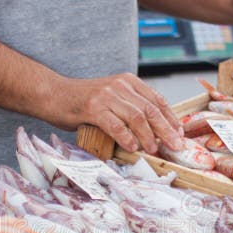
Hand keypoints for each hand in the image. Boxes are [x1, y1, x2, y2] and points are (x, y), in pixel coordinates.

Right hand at [57, 73, 183, 153]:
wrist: (53, 94)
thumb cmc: (83, 101)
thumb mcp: (112, 98)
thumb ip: (130, 107)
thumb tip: (154, 131)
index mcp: (128, 82)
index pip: (156, 100)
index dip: (170, 118)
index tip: (179, 134)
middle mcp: (119, 86)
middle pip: (150, 110)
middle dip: (166, 129)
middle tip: (176, 145)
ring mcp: (106, 96)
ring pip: (136, 118)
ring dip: (148, 136)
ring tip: (153, 150)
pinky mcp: (93, 108)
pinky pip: (115, 125)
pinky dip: (126, 138)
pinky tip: (132, 147)